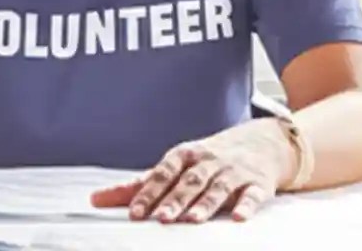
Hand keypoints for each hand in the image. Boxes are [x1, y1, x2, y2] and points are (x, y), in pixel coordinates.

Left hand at [91, 120, 295, 223]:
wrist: (264, 142)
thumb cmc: (211, 157)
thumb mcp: (176, 165)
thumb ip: (139, 184)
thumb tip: (96, 199)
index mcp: (185, 155)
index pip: (163, 173)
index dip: (149, 193)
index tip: (135, 213)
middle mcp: (208, 161)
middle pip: (189, 181)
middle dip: (175, 200)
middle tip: (162, 218)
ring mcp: (234, 172)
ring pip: (217, 188)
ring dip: (205, 204)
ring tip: (193, 220)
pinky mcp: (257, 183)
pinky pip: (252, 194)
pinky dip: (246, 205)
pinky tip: (239, 217)